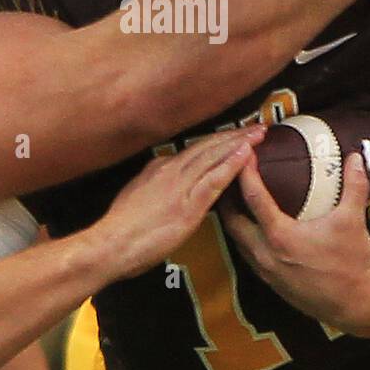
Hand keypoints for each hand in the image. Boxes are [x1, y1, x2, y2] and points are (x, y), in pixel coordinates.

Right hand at [89, 126, 264, 281]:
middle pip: (207, 146)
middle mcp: (170, 170)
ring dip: (239, 143)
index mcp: (158, 168)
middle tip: (256, 126)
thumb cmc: (120, 229)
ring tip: (259, 133)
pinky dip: (232, 164)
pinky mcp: (188, 204)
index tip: (232, 135)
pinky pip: (215, 179)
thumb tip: (161, 185)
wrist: (111, 244)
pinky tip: (248, 153)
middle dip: (233, 135)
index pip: (193, 149)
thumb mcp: (135, 196)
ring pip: (214, 157)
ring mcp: (180, 186)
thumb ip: (152, 186)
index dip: (216, 141)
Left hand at [220, 150, 369, 337]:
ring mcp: (266, 271)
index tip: (245, 155)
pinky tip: (254, 230)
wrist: (356, 306)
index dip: (246, 173)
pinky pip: (248, 256)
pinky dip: (245, 239)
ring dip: (233, 220)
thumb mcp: (352, 221)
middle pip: (232, 220)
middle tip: (229, 177)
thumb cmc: (352, 264)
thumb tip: (354, 157)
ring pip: (237, 241)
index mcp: (280, 236)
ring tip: (235, 200)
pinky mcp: (271, 283)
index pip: (253, 198)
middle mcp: (265, 254)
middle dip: (227, 197)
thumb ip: (353, 186)